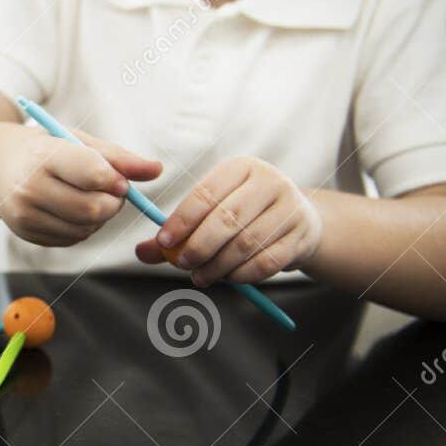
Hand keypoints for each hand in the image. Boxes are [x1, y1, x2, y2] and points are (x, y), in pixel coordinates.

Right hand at [0, 123, 162, 246]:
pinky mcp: (26, 234)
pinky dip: (84, 227)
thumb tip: (156, 170)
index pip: (92, 174)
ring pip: (86, 229)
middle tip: (111, 191)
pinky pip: (73, 239)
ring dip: (100, 217)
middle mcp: (29, 188)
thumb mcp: (77, 140)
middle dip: (113, 203)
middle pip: (93, 209)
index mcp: (43, 156)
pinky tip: (72, 210)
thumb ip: (118, 157)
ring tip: (90, 197)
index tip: (119, 180)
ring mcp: (24, 215)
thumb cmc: (45, 149)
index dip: (115, 180)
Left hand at [135, 157, 320, 285]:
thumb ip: (177, 232)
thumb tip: (142, 251)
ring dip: (218, 265)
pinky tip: (228, 278)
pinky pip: (268, 261)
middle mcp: (270, 181)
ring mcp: (291, 207)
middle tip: (180, 264)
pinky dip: (243, 274)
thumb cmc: (244, 215)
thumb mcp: (212, 213)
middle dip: (199, 246)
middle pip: (227, 218)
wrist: (299, 221)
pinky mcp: (302, 234)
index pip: (206, 193)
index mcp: (241, 168)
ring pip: (247, 242)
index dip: (182, 219)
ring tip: (200, 276)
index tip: (164, 241)